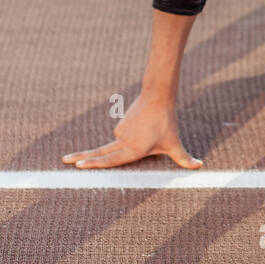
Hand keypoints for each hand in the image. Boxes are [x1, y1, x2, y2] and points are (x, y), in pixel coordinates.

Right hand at [62, 93, 202, 169]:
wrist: (158, 97)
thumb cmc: (166, 123)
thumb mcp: (175, 144)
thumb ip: (185, 158)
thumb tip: (200, 166)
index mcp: (133, 149)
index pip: (110, 159)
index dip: (94, 163)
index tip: (78, 165)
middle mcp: (123, 142)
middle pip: (100, 153)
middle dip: (81, 158)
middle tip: (64, 161)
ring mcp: (120, 133)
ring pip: (122, 144)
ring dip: (132, 142)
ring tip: (150, 131)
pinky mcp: (121, 126)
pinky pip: (125, 136)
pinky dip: (132, 136)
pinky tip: (145, 126)